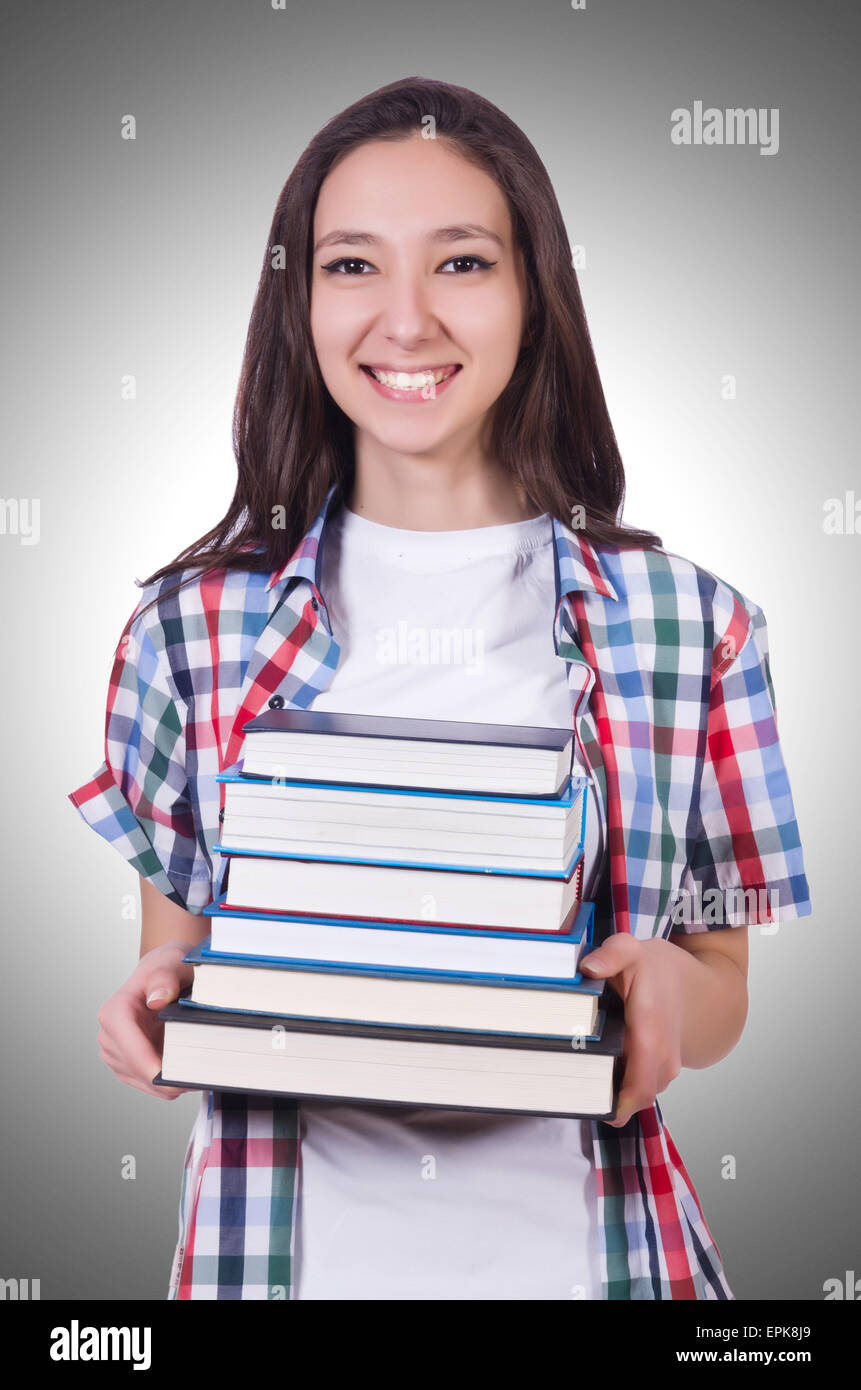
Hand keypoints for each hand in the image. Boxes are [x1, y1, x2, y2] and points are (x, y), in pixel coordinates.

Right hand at [96, 941, 194, 1099]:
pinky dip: (171, 1081)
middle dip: (170, 1075)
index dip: (152, 1067)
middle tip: (206, 1070)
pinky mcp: (127, 1067)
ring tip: (201, 1063)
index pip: (131, 1048)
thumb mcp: (173, 962)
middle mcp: (109, 1036)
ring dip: (172, 1079)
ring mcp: (116, 1054)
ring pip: (147, 1083)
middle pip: (140, 1071)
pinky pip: (151, 1085)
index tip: (176, 1080)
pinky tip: (189, 1066)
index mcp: (116, 1011)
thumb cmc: (168, 967)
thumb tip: (158, 999)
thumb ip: (166, 977)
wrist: (163, 974)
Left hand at [580, 935, 687, 1126]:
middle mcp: (662, 1058)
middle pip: (631, 1099)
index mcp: (650, 1032)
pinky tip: (598, 1066)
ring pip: (635, 1096)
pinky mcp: (661, 1072)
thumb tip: (588, 968)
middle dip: (600, 1098)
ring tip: (578, 1072)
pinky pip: (639, 1088)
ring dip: (609, 1091)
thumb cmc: (658, 969)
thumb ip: (611, 955)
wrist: (695, 984)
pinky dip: (619, 1084)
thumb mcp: (631, 951)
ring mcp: (665, 1068)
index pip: (637, 1087)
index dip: (610, 1103)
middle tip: (568, 1084)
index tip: (578, 1098)